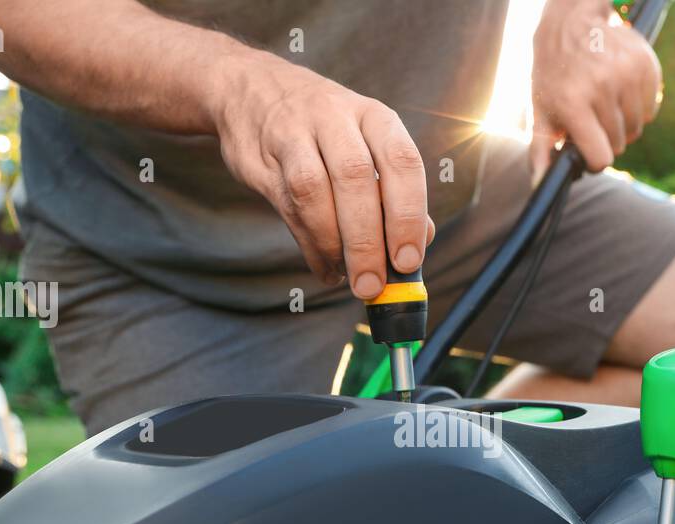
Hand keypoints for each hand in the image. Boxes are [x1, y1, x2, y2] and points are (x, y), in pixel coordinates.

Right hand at [212, 51, 434, 298]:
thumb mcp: (366, 142)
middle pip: (356, 179)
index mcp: (373, 116)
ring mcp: (293, 133)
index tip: (408, 261)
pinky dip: (309, 245)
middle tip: (373, 285)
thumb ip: (394, 190)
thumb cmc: (324, 128)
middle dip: (367, 241)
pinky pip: (287, 206)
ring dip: (333, 244)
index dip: (408, 215)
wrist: (249, 88)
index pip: (402, 162)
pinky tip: (326, 267)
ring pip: (314, 191)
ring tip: (347, 276)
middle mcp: (335, 117)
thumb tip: (425, 239)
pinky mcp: (260, 157)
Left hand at [530, 0, 662, 178]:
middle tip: (592, 119)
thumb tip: (539, 185)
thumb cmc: (553, 74)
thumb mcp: (540, 110)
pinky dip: (638, 107)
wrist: (571, 24)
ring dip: (622, 124)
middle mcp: (602, 87)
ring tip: (605, 104)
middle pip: (619, 144)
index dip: (596, 160)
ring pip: (636, 128)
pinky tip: (620, 91)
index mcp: (573, 103)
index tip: (589, 151)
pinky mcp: (646, 64)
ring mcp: (627, 74)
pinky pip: (650, 108)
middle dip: (606, 138)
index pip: (602, 157)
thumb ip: (540, 150)